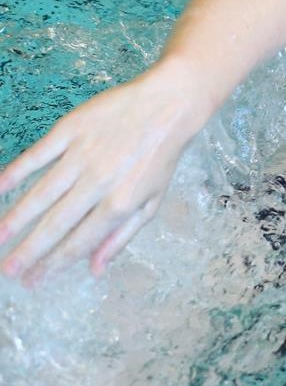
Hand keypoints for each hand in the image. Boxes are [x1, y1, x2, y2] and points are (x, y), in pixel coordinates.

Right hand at [0, 61, 206, 285]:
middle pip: (56, 223)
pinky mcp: (72, 129)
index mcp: (121, 202)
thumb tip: (95, 269)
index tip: (33, 280)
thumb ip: (122, 236)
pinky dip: (15, 171)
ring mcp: (84, 154)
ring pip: (42, 192)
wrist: (169, 105)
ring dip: (16, 218)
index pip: (80, 241)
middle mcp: (100, 182)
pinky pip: (38, 154)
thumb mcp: (152, 200)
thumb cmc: (161, 155)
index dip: (54, 263)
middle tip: (8, 270)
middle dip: (30, 250)